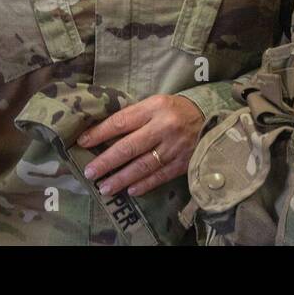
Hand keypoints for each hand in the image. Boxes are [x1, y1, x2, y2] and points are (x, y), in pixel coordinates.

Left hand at [76, 94, 203, 197]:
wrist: (210, 117)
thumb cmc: (175, 110)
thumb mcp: (155, 104)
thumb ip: (134, 117)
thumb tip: (103, 133)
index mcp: (155, 107)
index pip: (122, 121)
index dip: (100, 133)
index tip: (83, 142)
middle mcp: (164, 126)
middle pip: (130, 146)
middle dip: (107, 161)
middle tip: (90, 172)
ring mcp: (175, 146)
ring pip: (143, 165)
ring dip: (122, 178)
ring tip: (105, 188)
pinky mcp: (184, 162)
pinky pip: (160, 176)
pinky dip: (144, 184)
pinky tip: (130, 190)